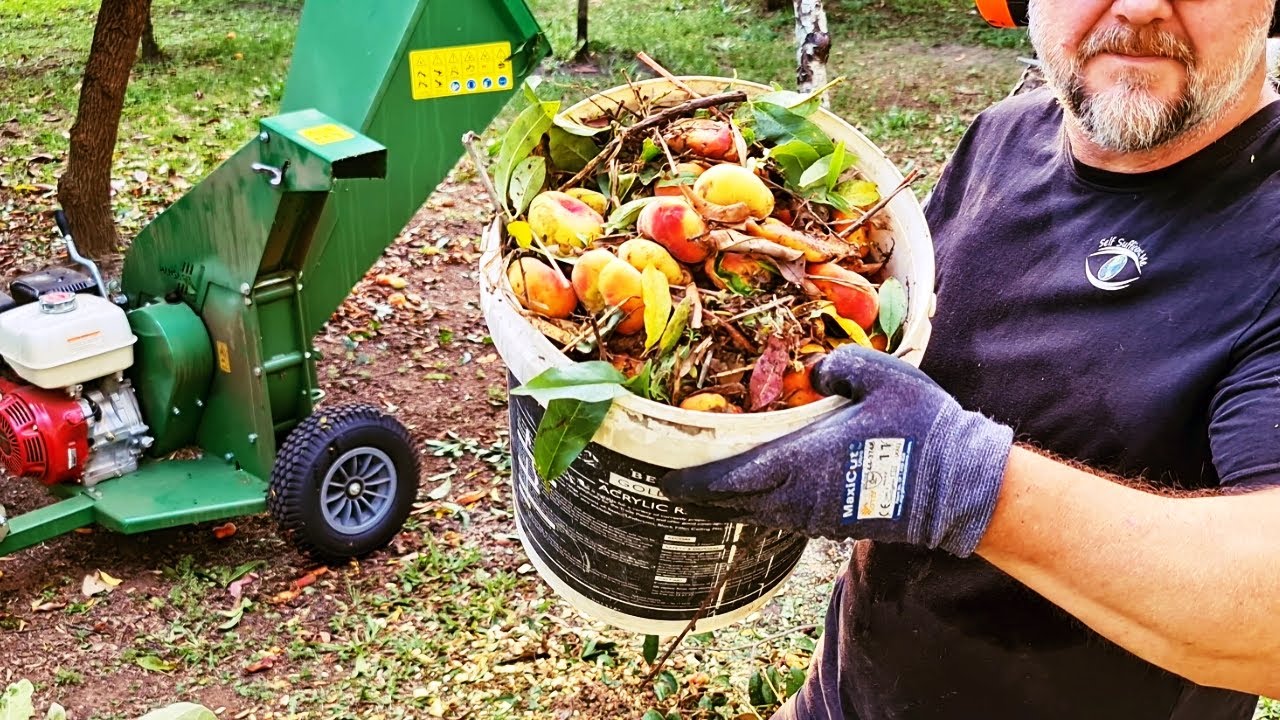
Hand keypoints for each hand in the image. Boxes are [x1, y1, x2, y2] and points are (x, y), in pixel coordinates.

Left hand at [660, 345, 1013, 556]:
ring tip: (706, 488)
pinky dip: (759, 506)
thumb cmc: (921, 427)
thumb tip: (815, 371)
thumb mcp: (882, 377)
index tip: (663, 482)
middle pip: (735, 503)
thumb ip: (840, 366)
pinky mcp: (834, 522)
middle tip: (674, 485)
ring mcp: (817, 515)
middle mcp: (800, 496)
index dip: (693, 483)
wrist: (961, 484)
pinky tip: (756, 491)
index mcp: (800, 461)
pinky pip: (782, 517)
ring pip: (758, 513)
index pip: (730, 479)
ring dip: (730, 503)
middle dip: (701, 496)